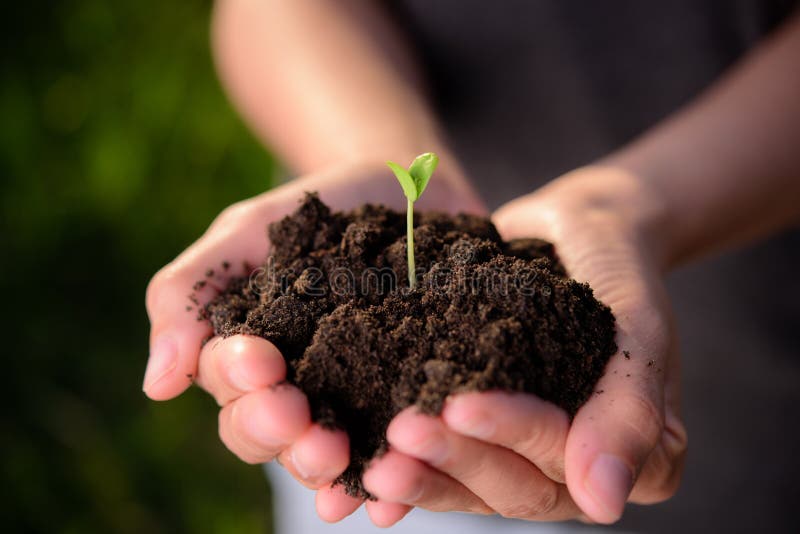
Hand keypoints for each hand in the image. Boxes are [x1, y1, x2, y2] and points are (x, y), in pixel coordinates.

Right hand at [143, 160, 484, 519]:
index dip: (240, 384)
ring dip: (322, 467)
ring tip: (338, 457)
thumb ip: (190, 295)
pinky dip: (386, 485)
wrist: (409, 191)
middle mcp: (297, 389)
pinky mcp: (406, 403)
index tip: (261, 361)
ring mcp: (352, 401)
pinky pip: (391, 453)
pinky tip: (388, 502)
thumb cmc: (320, 208)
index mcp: (250, 354)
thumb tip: (156, 387)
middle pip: (270, 437)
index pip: (230, 390)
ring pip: (323, 455)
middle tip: (301, 423)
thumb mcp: (247, 232)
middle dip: (279, 434)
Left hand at [362, 165, 687, 524]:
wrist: (578, 234)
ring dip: (424, 474)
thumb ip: (630, 410)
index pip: (567, 463)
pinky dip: (411, 462)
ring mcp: (526, 455)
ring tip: (373, 462)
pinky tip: (363, 462)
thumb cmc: (618, 270)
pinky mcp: (483, 434)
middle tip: (399, 434)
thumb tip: (603, 503)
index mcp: (636, 459)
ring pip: (473, 486)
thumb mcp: (637, 326)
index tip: (461, 405)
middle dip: (455, 460)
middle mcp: (578, 470)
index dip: (513, 437)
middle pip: (514, 488)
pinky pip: (447, 459)